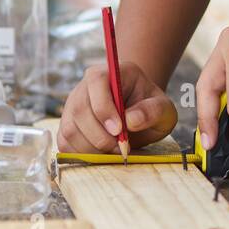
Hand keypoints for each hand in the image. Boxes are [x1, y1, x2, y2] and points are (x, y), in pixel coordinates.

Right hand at [57, 62, 178, 153]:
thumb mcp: (163, 107)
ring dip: (92, 148)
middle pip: (79, 110)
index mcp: (110, 73)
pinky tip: (101, 154)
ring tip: (114, 151)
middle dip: (99, 135)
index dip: (104, 108)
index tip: (119, 130)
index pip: (96, 82)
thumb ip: (152, 110)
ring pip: (70, 129)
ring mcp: (72, 106)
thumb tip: (131, 121)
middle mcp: (85, 87)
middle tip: (121, 148)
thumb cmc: (150, 107)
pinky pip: (65, 143)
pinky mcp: (67, 125)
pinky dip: (82, 154)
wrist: (138, 112)